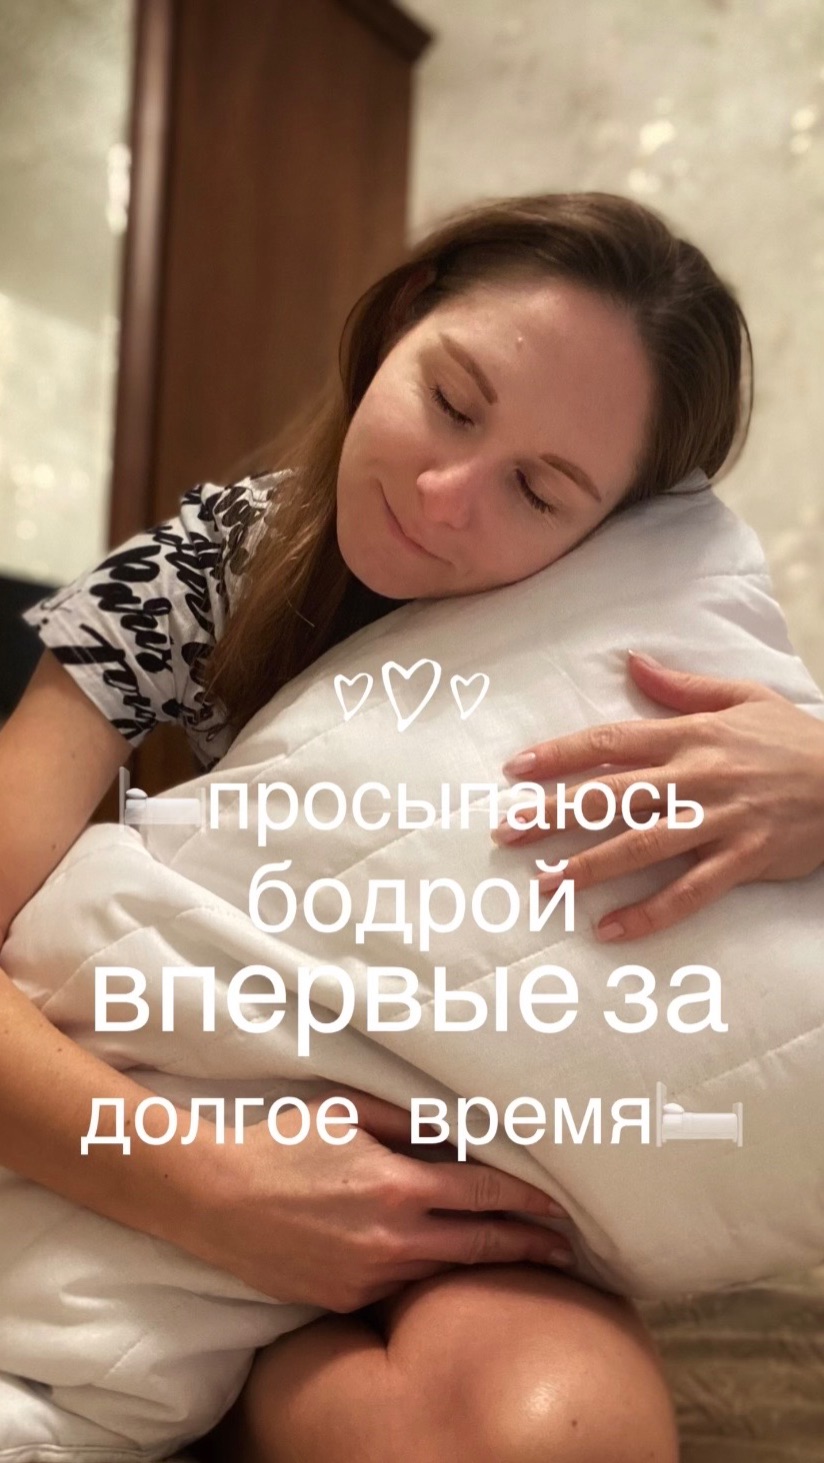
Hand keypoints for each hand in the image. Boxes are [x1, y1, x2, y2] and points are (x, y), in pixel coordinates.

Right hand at [181, 1086, 571, 1311]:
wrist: (215, 1199)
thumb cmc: (281, 1143)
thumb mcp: (348, 1112)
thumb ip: (408, 1121)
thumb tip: (456, 1129)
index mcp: (396, 1186)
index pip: (482, 1195)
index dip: (526, 1200)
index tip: (557, 1206)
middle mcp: (390, 1239)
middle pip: (479, 1247)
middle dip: (527, 1246)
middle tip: (564, 1249)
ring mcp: (368, 1276)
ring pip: (443, 1272)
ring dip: (481, 1263)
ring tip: (516, 1256)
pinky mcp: (344, 1300)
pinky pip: (399, 1286)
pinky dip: (426, 1272)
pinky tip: (440, 1264)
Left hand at [494, 651, 823, 941]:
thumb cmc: (792, 738)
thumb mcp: (740, 697)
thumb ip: (680, 687)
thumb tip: (632, 662)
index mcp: (688, 736)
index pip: (609, 743)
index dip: (559, 756)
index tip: (515, 771)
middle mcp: (695, 778)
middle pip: (612, 797)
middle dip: (555, 814)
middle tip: (507, 833)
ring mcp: (718, 822)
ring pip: (642, 846)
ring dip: (590, 867)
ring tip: (545, 886)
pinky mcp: (742, 860)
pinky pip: (689, 892)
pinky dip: (649, 914)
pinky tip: (611, 931)